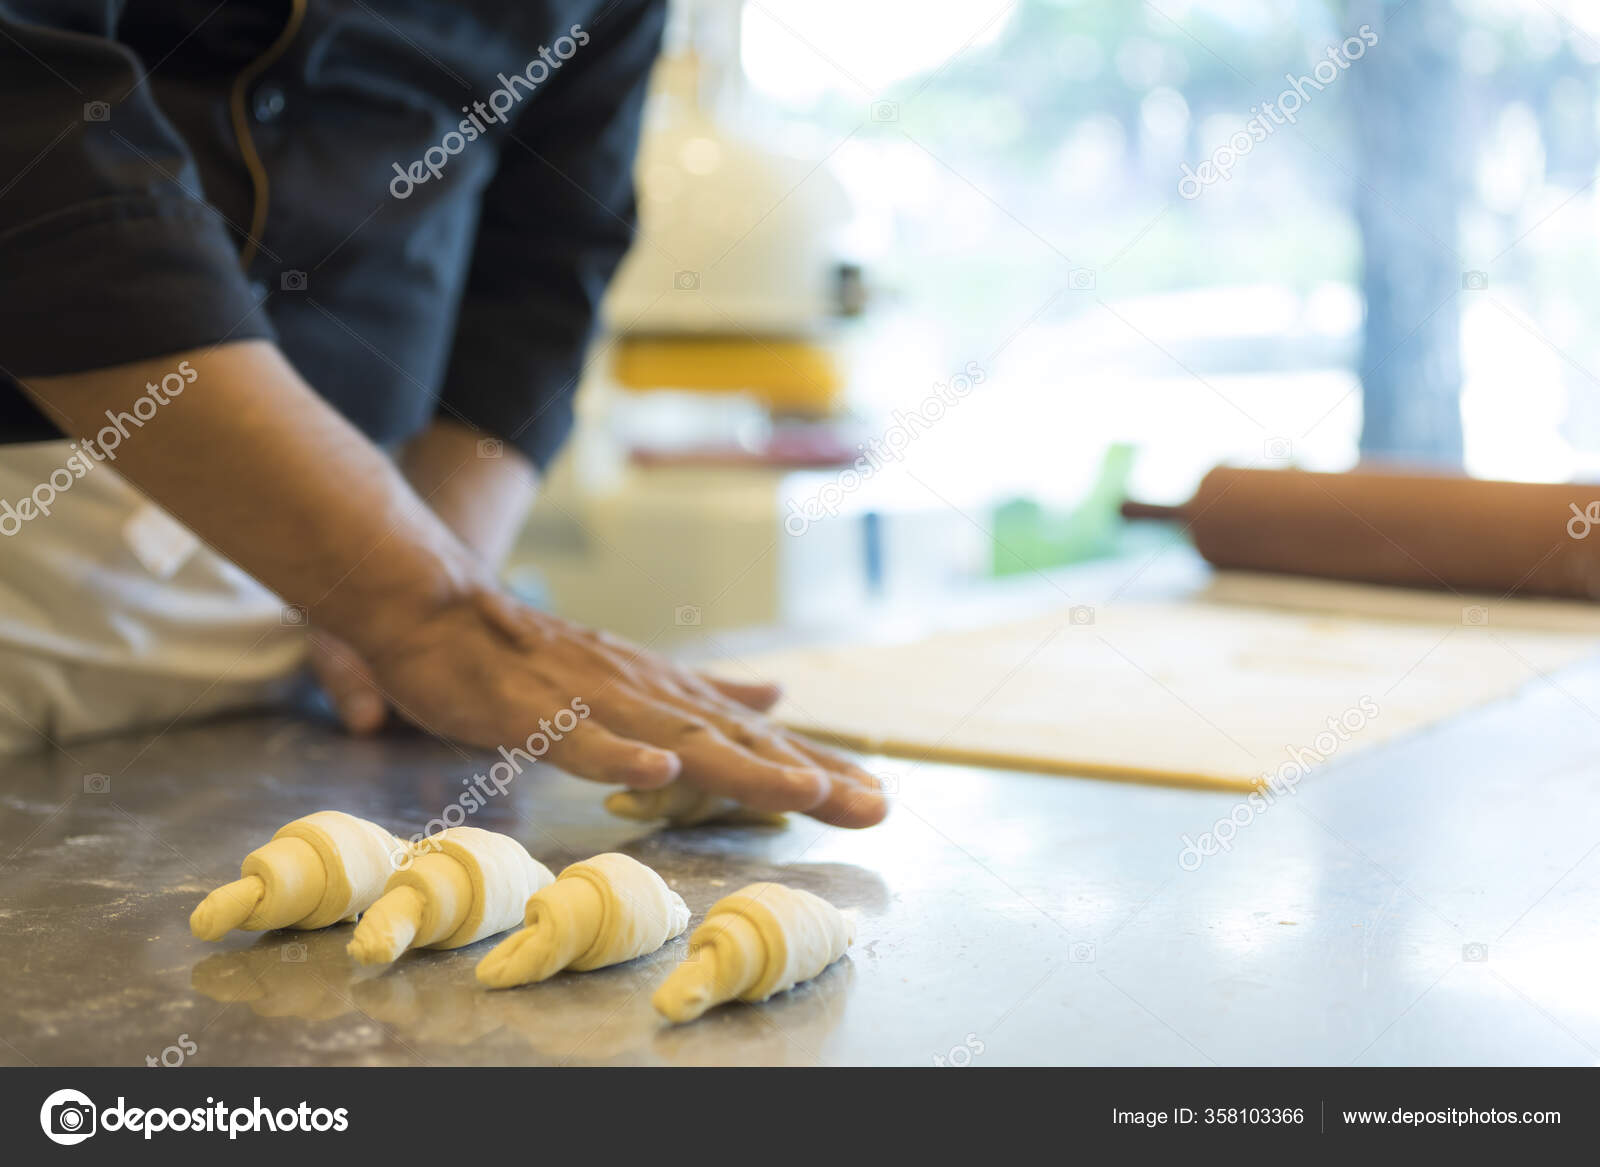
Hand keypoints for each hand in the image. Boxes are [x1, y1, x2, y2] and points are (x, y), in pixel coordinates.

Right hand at [326, 588, 887, 828]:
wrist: (439, 612)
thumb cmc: (530, 658)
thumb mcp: (631, 677)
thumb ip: (701, 693)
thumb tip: (776, 695)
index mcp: (666, 696)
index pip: (755, 737)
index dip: (817, 766)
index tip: (878, 797)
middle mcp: (645, 695)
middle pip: (737, 741)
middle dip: (808, 775)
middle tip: (877, 807)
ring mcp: (593, 701)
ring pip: (676, 739)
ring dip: (742, 765)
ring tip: (806, 790)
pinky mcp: (534, 711)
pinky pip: (580, 738)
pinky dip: (620, 754)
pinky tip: (661, 769)